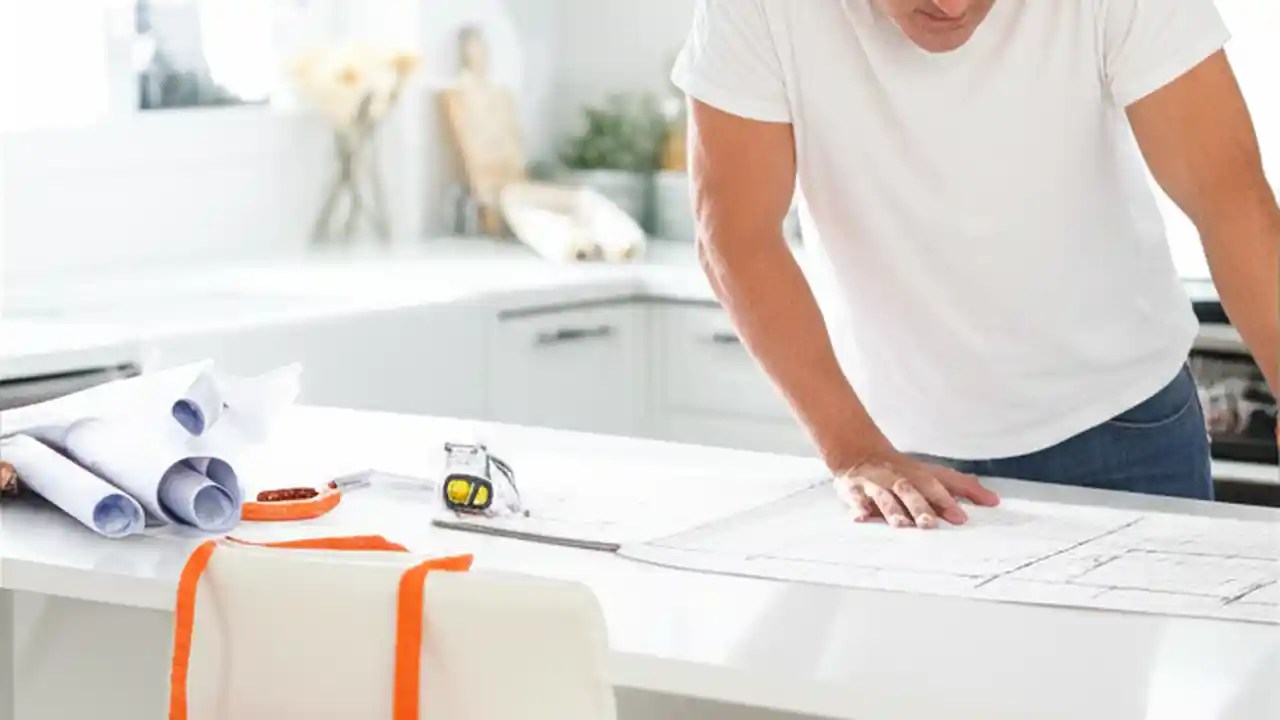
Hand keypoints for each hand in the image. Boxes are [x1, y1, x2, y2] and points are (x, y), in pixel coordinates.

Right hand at [834, 452, 999, 528]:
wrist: (858, 453)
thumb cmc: (903, 471)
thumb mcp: (933, 474)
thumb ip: (963, 487)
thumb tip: (994, 501)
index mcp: (918, 474)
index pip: (935, 484)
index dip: (946, 499)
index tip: (960, 518)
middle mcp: (897, 478)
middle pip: (909, 490)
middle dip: (918, 506)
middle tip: (928, 524)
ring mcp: (875, 484)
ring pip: (883, 496)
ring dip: (891, 509)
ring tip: (900, 524)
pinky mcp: (853, 491)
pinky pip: (854, 500)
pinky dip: (857, 508)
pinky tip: (860, 518)